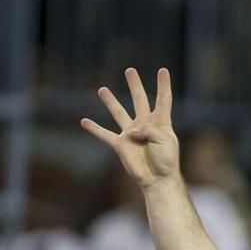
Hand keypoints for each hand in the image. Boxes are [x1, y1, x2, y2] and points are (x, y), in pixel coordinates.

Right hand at [81, 68, 178, 189]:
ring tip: (102, 89)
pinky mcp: (120, 145)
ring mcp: (132, 134)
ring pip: (119, 112)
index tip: (163, 70)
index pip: (163, 100)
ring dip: (111, 101)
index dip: (163, 85)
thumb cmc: (166, 160)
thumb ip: (148, 129)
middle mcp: (145, 125)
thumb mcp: (163, 139)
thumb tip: (131, 130)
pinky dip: (94, 128)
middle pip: (139, 100)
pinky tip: (84, 121)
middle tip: (130, 70)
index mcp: (161, 122)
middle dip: (135, 85)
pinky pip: (104, 134)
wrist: (157, 179)